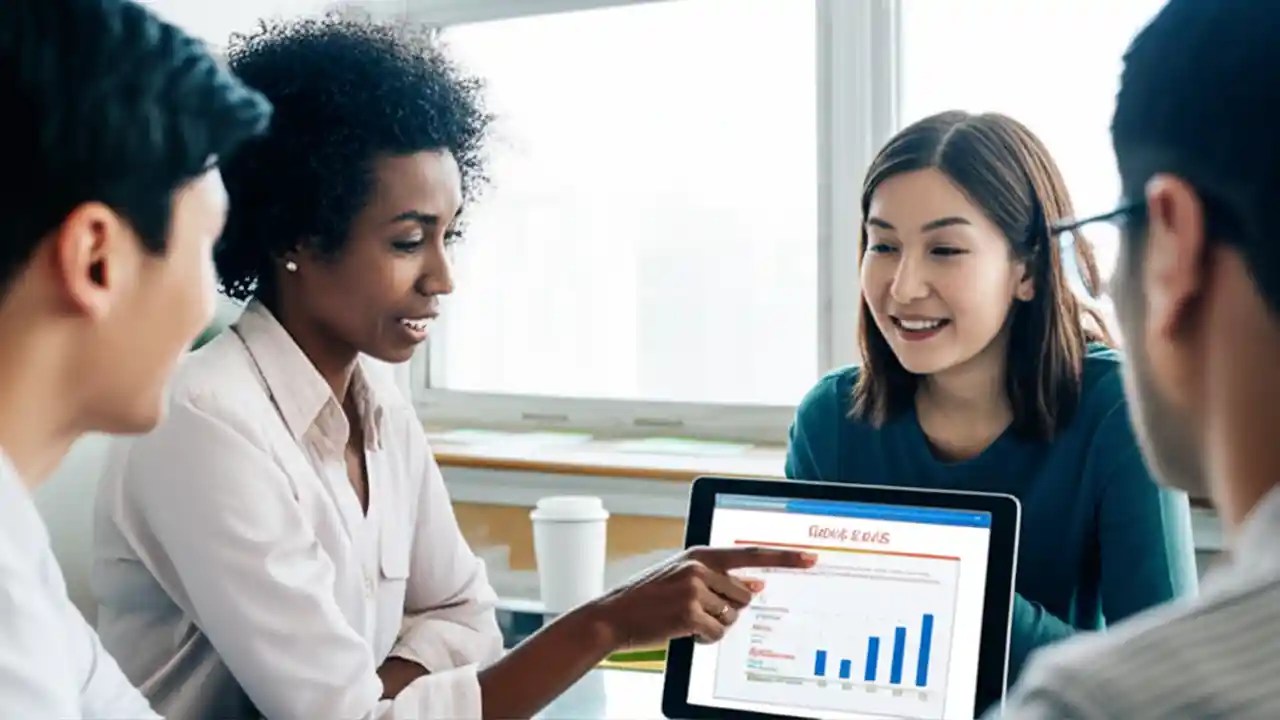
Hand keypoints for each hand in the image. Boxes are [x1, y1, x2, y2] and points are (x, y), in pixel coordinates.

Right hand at [586, 546, 816, 648]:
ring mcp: (695, 589)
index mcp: (701, 554)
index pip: (753, 554)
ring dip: (715, 624)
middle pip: (745, 595)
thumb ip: (720, 578)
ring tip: (686, 620)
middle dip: (728, 609)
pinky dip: (705, 638)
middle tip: (698, 611)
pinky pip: (718, 633)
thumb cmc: (649, 598)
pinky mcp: (690, 612)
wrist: (613, 615)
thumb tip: (758, 586)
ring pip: (733, 616)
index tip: (811, 558)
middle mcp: (700, 567)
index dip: (786, 557)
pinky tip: (684, 632)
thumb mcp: (683, 578)